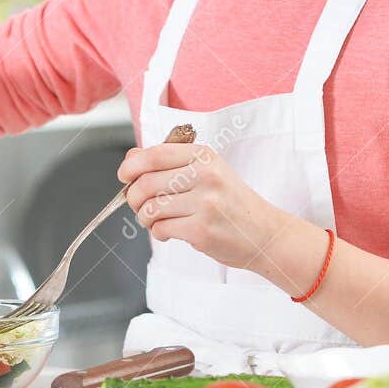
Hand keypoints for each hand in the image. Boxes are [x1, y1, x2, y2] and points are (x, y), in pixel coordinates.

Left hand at [117, 142, 289, 271]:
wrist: (264, 233)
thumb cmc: (232, 202)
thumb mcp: (208, 171)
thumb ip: (171, 162)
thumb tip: (131, 157)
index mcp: (204, 156)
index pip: (155, 154)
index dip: (131, 166)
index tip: (124, 176)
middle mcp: (205, 176)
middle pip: (146, 183)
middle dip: (133, 198)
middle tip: (138, 205)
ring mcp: (205, 204)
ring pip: (150, 209)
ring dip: (145, 218)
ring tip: (156, 220)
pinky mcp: (202, 230)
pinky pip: (161, 229)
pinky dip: (159, 232)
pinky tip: (171, 231)